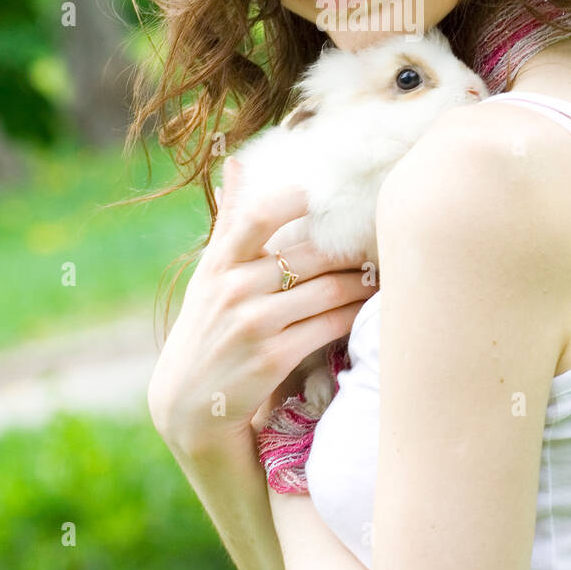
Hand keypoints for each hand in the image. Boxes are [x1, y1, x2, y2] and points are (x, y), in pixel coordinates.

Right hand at [147, 156, 376, 456]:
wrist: (189, 407)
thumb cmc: (207, 329)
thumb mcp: (210, 275)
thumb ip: (229, 221)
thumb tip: (235, 162)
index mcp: (219, 264)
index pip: (256, 217)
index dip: (293, 199)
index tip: (327, 194)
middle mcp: (233, 290)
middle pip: (310, 256)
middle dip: (350, 250)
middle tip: (380, 242)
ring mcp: (252, 326)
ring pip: (327, 290)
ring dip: (362, 283)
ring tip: (382, 276)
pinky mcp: (272, 361)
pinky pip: (329, 326)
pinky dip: (354, 316)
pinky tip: (367, 311)